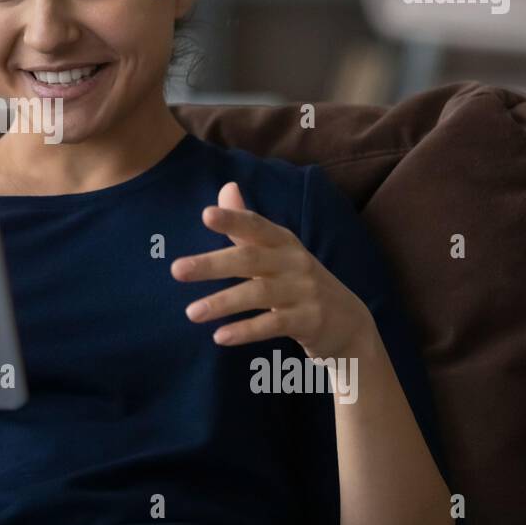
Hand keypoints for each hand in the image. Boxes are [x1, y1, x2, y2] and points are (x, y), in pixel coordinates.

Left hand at [169, 181, 373, 360]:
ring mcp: (304, 291)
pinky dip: (246, 330)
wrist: (349, 324)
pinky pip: (273, 324)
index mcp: (283, 242)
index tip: (206, 215)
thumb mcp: (278, 251)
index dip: (233, 219)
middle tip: (176, 270)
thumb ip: (247, 227)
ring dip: (222, 303)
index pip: (256, 226)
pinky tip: (220, 336)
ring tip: (191, 313)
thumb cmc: (299, 282)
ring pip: (259, 294)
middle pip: (250, 259)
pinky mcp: (310, 321)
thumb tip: (225, 187)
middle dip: (212, 264)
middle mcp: (294, 262)